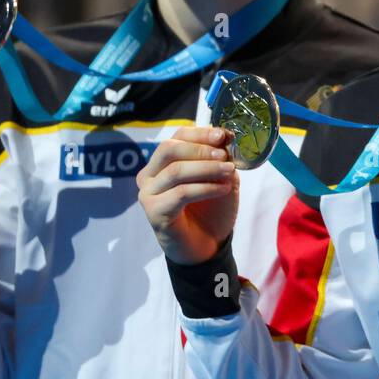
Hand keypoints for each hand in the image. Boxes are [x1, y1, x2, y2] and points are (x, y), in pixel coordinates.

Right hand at [137, 126, 237, 264]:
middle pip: (169, 149)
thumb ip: (220, 159)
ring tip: (229, 172)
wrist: (206, 245)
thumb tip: (225, 139)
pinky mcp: (154, 212)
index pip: (177, 136)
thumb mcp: (220, 178)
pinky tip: (224, 189)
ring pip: (175, 170)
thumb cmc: (210, 209)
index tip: (224, 135)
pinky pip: (180, 193)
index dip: (201, 133)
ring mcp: (148, 194)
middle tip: (224, 155)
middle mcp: (150, 175)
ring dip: (207, 169)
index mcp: (163, 162)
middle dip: (200, 149)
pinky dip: (205, 188)